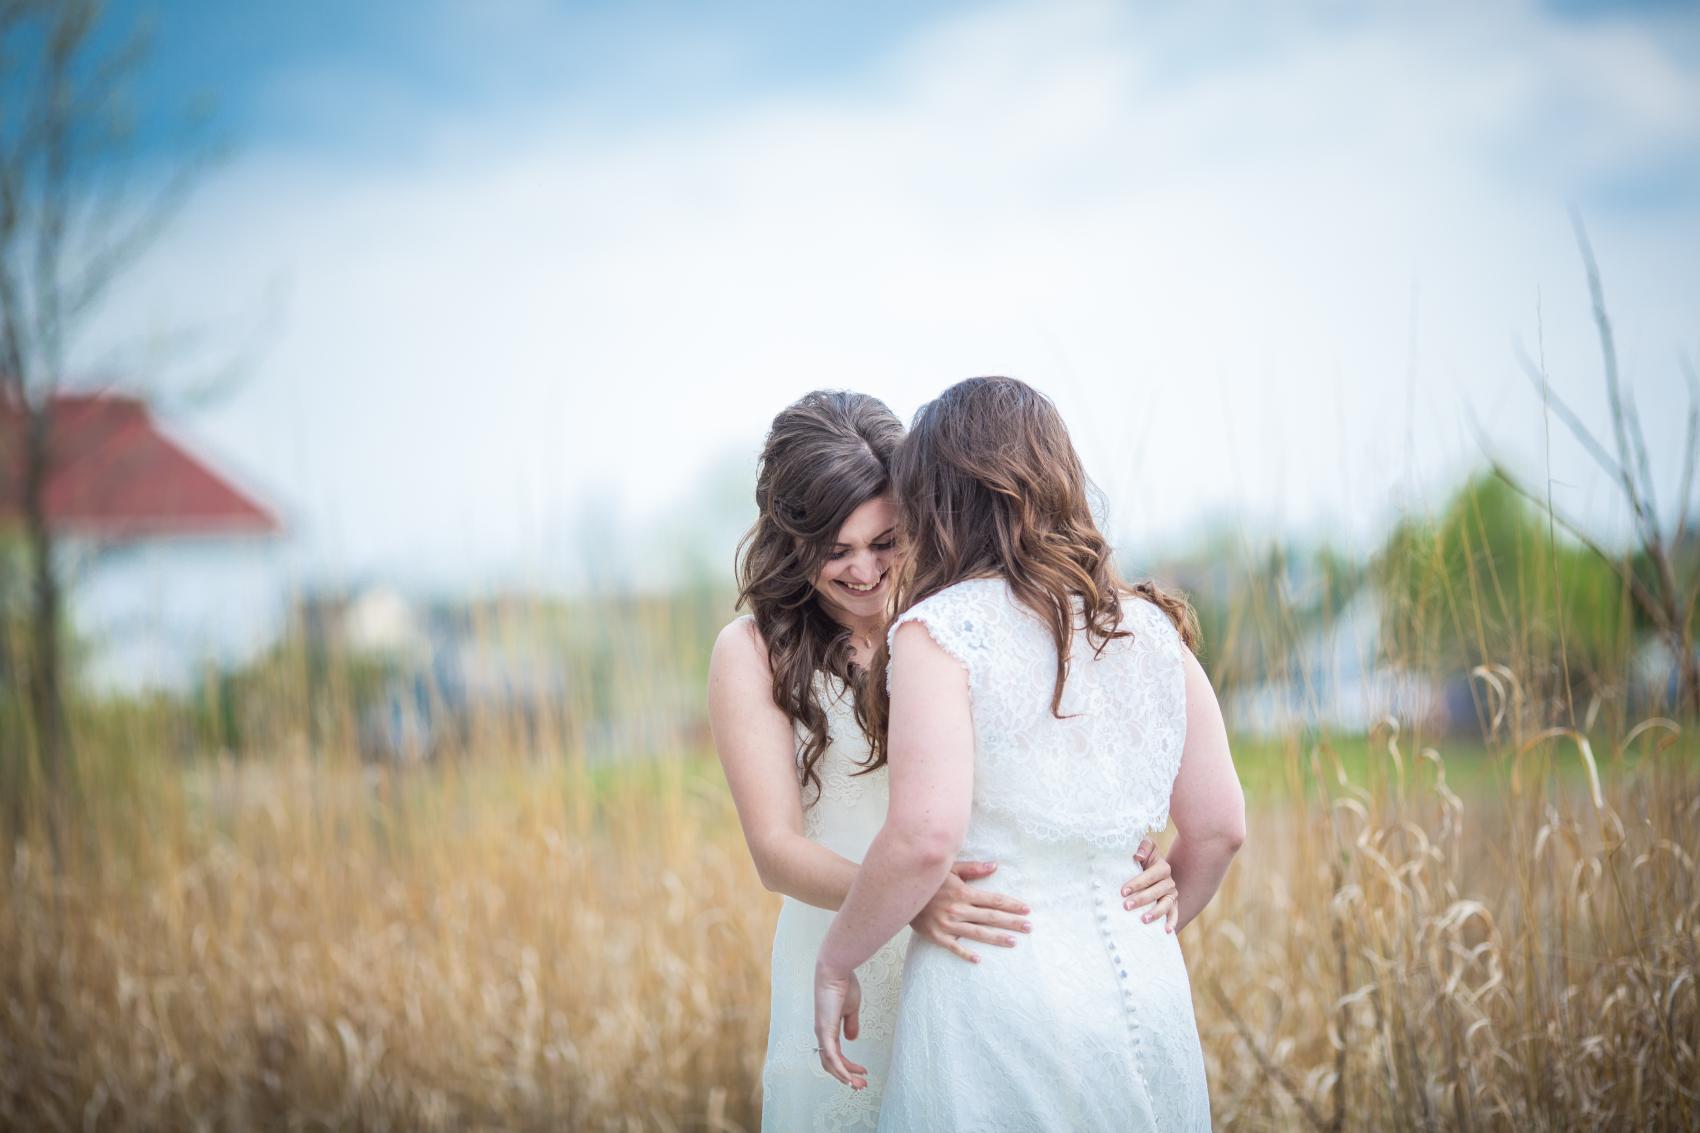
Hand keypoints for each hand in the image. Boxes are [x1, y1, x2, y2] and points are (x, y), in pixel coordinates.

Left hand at [813, 962, 867, 1088]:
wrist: (836, 969)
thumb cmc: (843, 984)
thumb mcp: (851, 1008)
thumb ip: (851, 1024)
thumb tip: (852, 1039)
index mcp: (828, 1028)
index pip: (836, 1054)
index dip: (848, 1066)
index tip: (862, 1071)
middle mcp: (822, 1033)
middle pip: (831, 1063)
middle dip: (846, 1076)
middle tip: (860, 1085)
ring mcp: (822, 1032)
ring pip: (831, 1063)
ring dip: (844, 1076)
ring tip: (859, 1084)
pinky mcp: (825, 1030)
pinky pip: (831, 1055)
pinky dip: (839, 1068)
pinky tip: (848, 1077)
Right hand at [910, 860, 1031, 962]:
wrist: (901, 893)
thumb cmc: (929, 880)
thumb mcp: (950, 869)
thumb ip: (973, 869)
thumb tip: (995, 866)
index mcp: (963, 893)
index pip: (993, 900)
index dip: (1011, 904)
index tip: (1026, 909)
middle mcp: (958, 910)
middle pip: (990, 917)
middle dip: (1011, 922)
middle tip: (1029, 927)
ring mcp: (948, 925)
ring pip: (978, 933)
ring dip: (997, 938)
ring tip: (1014, 942)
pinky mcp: (937, 936)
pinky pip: (954, 947)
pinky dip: (965, 953)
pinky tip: (979, 959)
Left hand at [1121, 837, 1177, 932]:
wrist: (1153, 870)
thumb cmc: (1144, 860)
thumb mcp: (1145, 849)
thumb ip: (1143, 847)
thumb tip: (1137, 855)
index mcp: (1162, 867)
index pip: (1150, 875)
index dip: (1137, 883)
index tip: (1123, 891)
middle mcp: (1169, 881)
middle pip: (1156, 891)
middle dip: (1141, 899)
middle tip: (1126, 906)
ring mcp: (1172, 894)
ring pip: (1165, 904)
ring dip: (1155, 912)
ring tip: (1143, 920)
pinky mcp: (1173, 905)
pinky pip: (1174, 914)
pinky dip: (1172, 922)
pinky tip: (1167, 931)